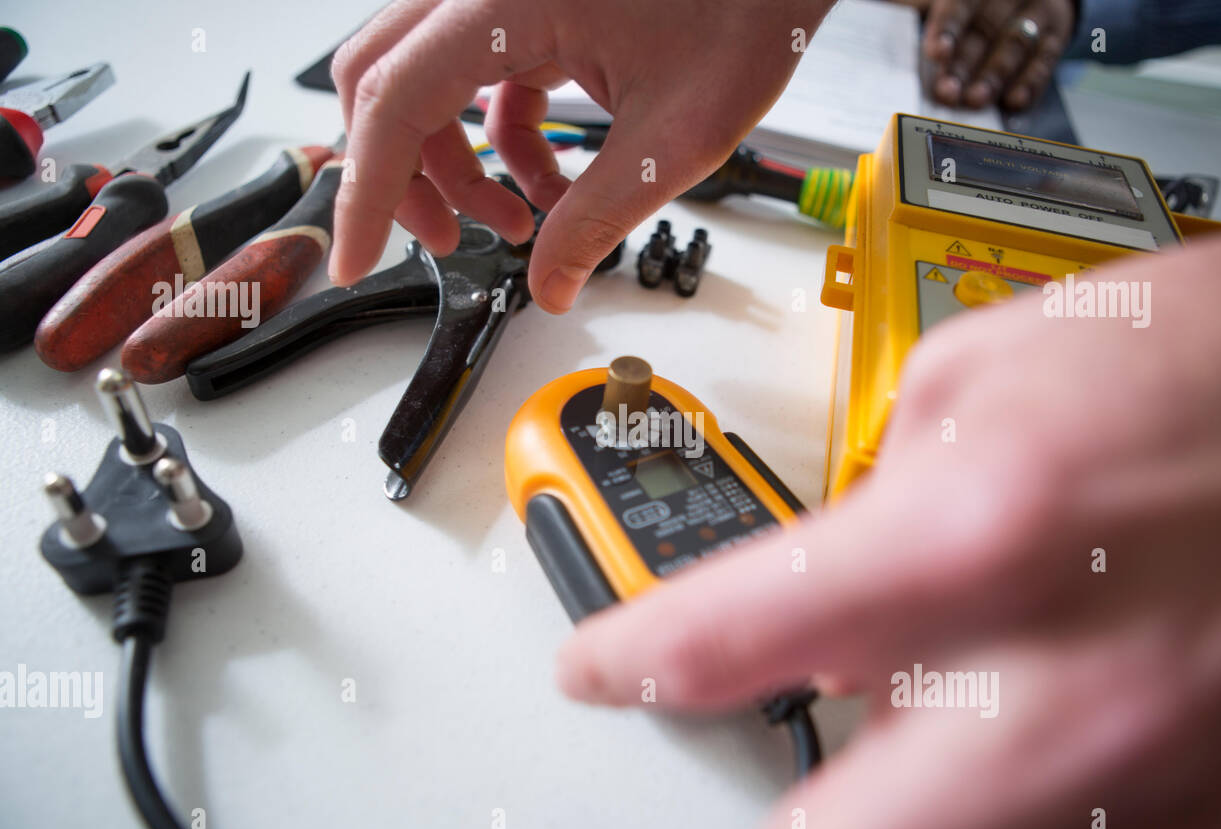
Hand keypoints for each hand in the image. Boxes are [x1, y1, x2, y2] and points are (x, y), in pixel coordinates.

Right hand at [329, 0, 835, 311]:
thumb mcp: (671, 141)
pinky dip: (497, 137)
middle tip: (449, 241)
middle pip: (383, 85)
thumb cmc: (745, 8)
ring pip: (425, 82)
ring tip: (518, 220)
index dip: (366, 193)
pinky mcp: (527, 4)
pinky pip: (478, 77)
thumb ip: (597, 220)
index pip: (390, 100)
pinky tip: (549, 181)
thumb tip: (553, 287)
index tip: (353, 259)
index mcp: (503, 2)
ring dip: (454, 163)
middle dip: (405, 178)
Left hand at [556, 225, 1220, 828]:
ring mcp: (1158, 772)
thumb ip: (867, 516)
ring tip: (843, 794)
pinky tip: (986, 775)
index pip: (732, 640)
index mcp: (981, 533)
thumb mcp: (978, 382)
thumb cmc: (1204, 365)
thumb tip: (818, 630)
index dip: (634, 663)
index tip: (604, 673)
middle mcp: (1070, 679)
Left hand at [923, 0, 1075, 110]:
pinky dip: (1029, 83)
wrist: (1031, 0)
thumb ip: (935, 21)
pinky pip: (1044, 60)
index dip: (947, 29)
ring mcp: (1037, 14)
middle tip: (948, 92)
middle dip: (964, 65)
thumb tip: (898, 17)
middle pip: (985, 31)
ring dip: (994, 76)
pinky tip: (1013, 101)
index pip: (961, 5)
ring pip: (1014, 45)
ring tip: (975, 99)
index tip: (936, 54)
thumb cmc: (979, 9)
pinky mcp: (1055, 36)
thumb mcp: (956, 8)